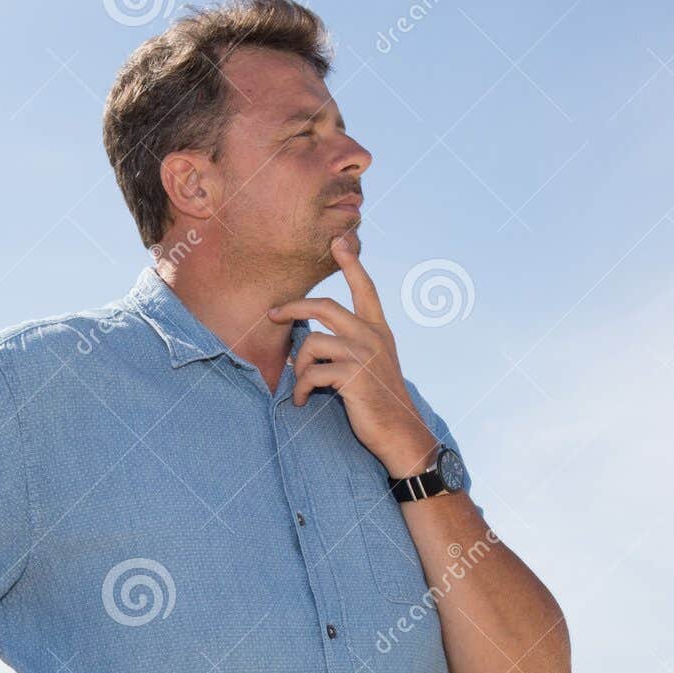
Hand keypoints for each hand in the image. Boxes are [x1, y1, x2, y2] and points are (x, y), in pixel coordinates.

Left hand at [266, 235, 438, 476]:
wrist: (400, 433)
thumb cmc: (379, 402)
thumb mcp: (371, 366)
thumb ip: (348, 347)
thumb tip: (305, 340)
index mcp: (378, 330)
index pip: (365, 288)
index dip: (351, 263)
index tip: (340, 239)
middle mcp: (373, 336)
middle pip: (325, 306)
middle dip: (294, 307)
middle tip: (273, 314)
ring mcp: (364, 354)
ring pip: (313, 343)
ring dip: (298, 366)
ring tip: (299, 386)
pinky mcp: (354, 376)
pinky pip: (312, 373)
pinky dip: (301, 389)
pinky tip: (302, 401)